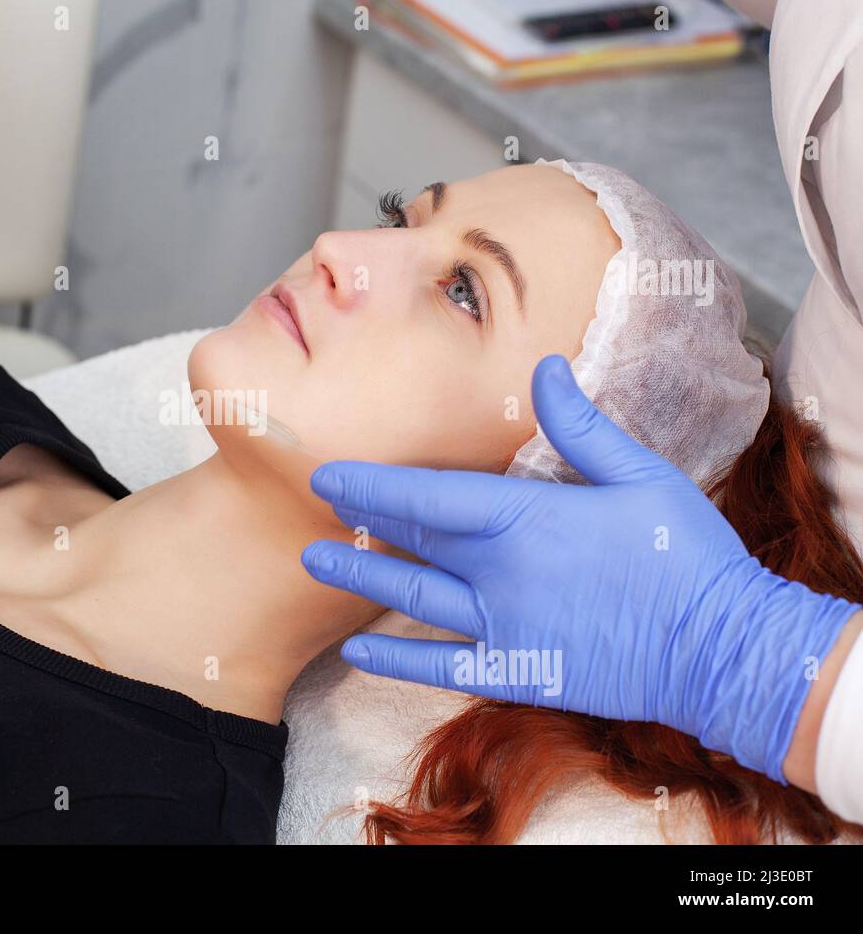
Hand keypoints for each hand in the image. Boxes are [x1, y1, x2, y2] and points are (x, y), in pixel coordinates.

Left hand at [301, 355, 857, 782]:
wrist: (722, 649)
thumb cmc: (685, 553)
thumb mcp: (640, 473)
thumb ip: (581, 425)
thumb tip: (545, 367)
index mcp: (525, 518)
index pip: (427, 497)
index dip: (372, 485)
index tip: (329, 475)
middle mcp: (499, 572)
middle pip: (413, 541)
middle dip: (361, 520)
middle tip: (316, 506)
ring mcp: (502, 625)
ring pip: (414, 596)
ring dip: (363, 576)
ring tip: (317, 561)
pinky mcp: (515, 670)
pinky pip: (440, 665)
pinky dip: (395, 659)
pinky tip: (355, 652)